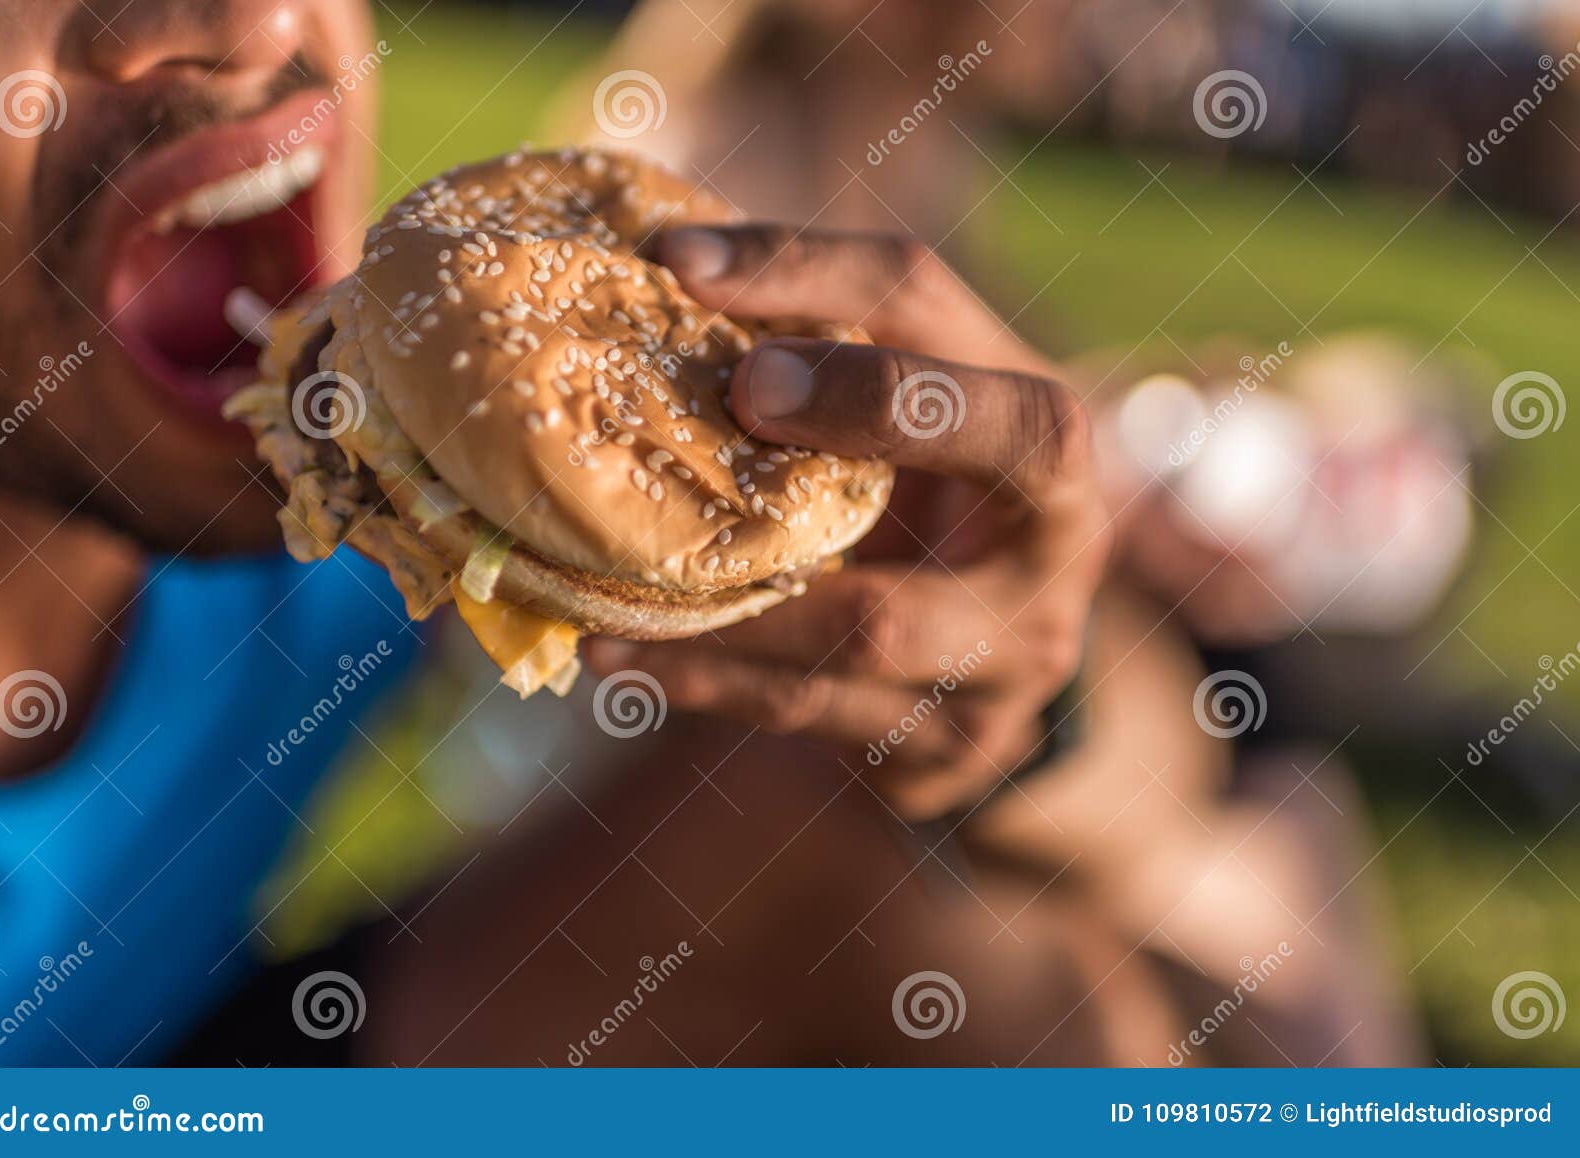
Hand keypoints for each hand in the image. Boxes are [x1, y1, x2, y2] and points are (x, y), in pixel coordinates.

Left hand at [584, 225, 1110, 819]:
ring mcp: (1022, 646)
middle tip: (736, 393)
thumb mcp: (888, 427)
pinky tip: (626, 661)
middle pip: (1007, 439)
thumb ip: (807, 361)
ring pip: (880, 623)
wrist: (981, 668)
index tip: (678, 263)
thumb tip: (644, 275)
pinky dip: (712, 684)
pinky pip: (821, 713)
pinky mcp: (963, 741)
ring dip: (733, 607)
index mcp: (1030, 408)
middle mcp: (1059, 523)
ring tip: (602, 597)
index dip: (810, 269)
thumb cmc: (908, 511)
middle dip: (870, 405)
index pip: (930, 301)